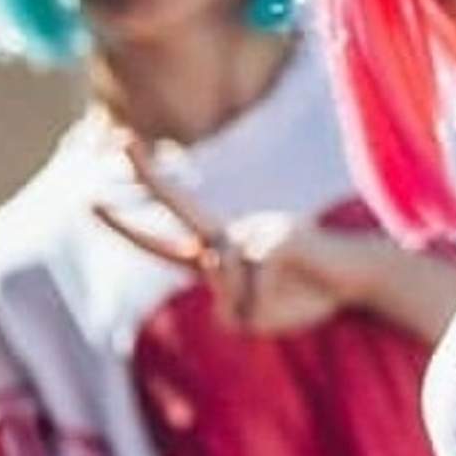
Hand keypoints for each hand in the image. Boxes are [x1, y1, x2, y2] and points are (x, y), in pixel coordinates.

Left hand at [94, 137, 377, 334]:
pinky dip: (271, 306)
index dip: (127, 227)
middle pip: (182, 211)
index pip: (166, 242)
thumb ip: (225, 304)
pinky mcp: (281, 240)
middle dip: (146, 174)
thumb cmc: (311, 296)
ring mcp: (257, 233)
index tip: (90, 201)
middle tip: (115, 139)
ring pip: (227, 279)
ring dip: (255, 308)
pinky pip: (255, 288)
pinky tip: (302, 291)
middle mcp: (234, 235)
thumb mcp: (255, 317)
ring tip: (293, 299)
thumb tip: (215, 264)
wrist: (365, 279)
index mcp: (225, 251)